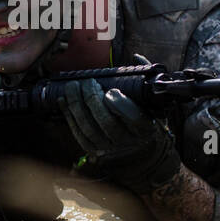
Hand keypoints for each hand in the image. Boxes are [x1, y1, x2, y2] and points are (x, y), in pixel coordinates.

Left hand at [59, 79, 180, 193]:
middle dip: (92, 99)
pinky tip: (64, 102)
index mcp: (146, 131)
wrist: (147, 163)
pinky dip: (69, 117)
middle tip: (85, 83)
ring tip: (72, 88)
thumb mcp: (156, 109)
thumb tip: (137, 57)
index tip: (110, 90)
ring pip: (88, 127)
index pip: (132, 117)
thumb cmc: (150, 129)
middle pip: (105, 121)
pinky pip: (79, 134)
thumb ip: (144, 83)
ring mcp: (110, 151)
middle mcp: (128, 143)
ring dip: (76, 106)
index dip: (119, 104)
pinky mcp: (96, 154)